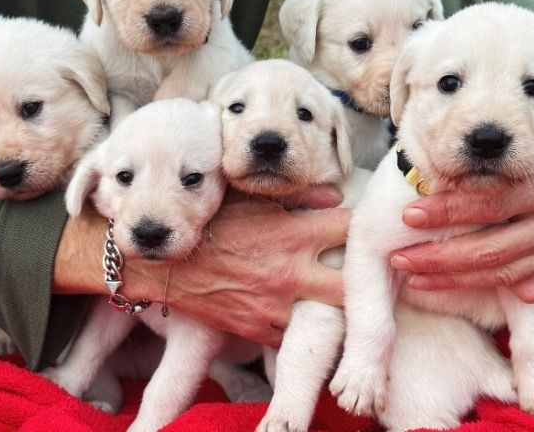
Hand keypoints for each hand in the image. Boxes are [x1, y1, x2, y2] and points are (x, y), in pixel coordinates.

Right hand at [54, 186, 347, 346]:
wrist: (163, 265)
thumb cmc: (206, 223)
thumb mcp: (248, 198)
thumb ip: (296, 196)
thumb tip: (335, 195)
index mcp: (291, 234)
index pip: (348, 228)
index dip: (362, 226)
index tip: (368, 227)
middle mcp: (291, 273)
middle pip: (354, 282)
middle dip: (364, 277)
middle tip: (370, 272)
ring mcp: (277, 306)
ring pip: (330, 317)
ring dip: (338, 307)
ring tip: (344, 299)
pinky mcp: (259, 329)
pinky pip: (295, 336)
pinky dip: (303, 328)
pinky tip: (306, 317)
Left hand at [390, 85, 533, 302]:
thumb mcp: (533, 140)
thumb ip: (493, 161)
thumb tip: (437, 171)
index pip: (486, 203)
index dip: (445, 212)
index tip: (408, 215)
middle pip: (489, 250)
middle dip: (438, 258)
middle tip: (400, 258)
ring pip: (504, 274)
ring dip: (454, 280)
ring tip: (416, 276)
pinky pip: (533, 286)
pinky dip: (497, 290)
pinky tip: (461, 288)